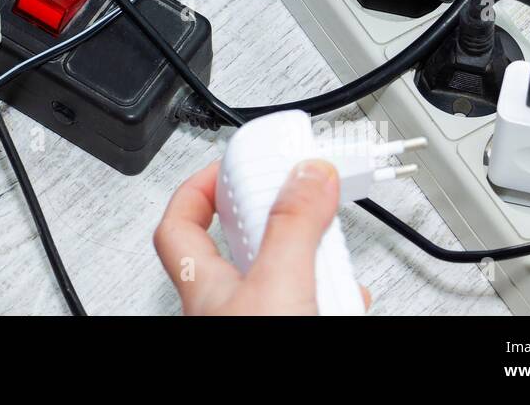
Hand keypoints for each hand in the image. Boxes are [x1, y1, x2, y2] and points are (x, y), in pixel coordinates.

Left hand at [154, 159, 371, 314]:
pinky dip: (334, 293)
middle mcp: (224, 305)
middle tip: (303, 199)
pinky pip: (311, 302)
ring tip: (337, 253)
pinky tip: (350, 294)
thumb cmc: (257, 366)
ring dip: (314, 259)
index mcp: (203, 284)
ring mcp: (256, 317)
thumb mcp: (279, 282)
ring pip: (282, 275)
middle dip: (277, 220)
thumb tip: (308, 175)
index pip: (179, 221)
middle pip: (241, 244)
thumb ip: (292, 226)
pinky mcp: (293, 326)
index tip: (229, 163)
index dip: (200, 186)